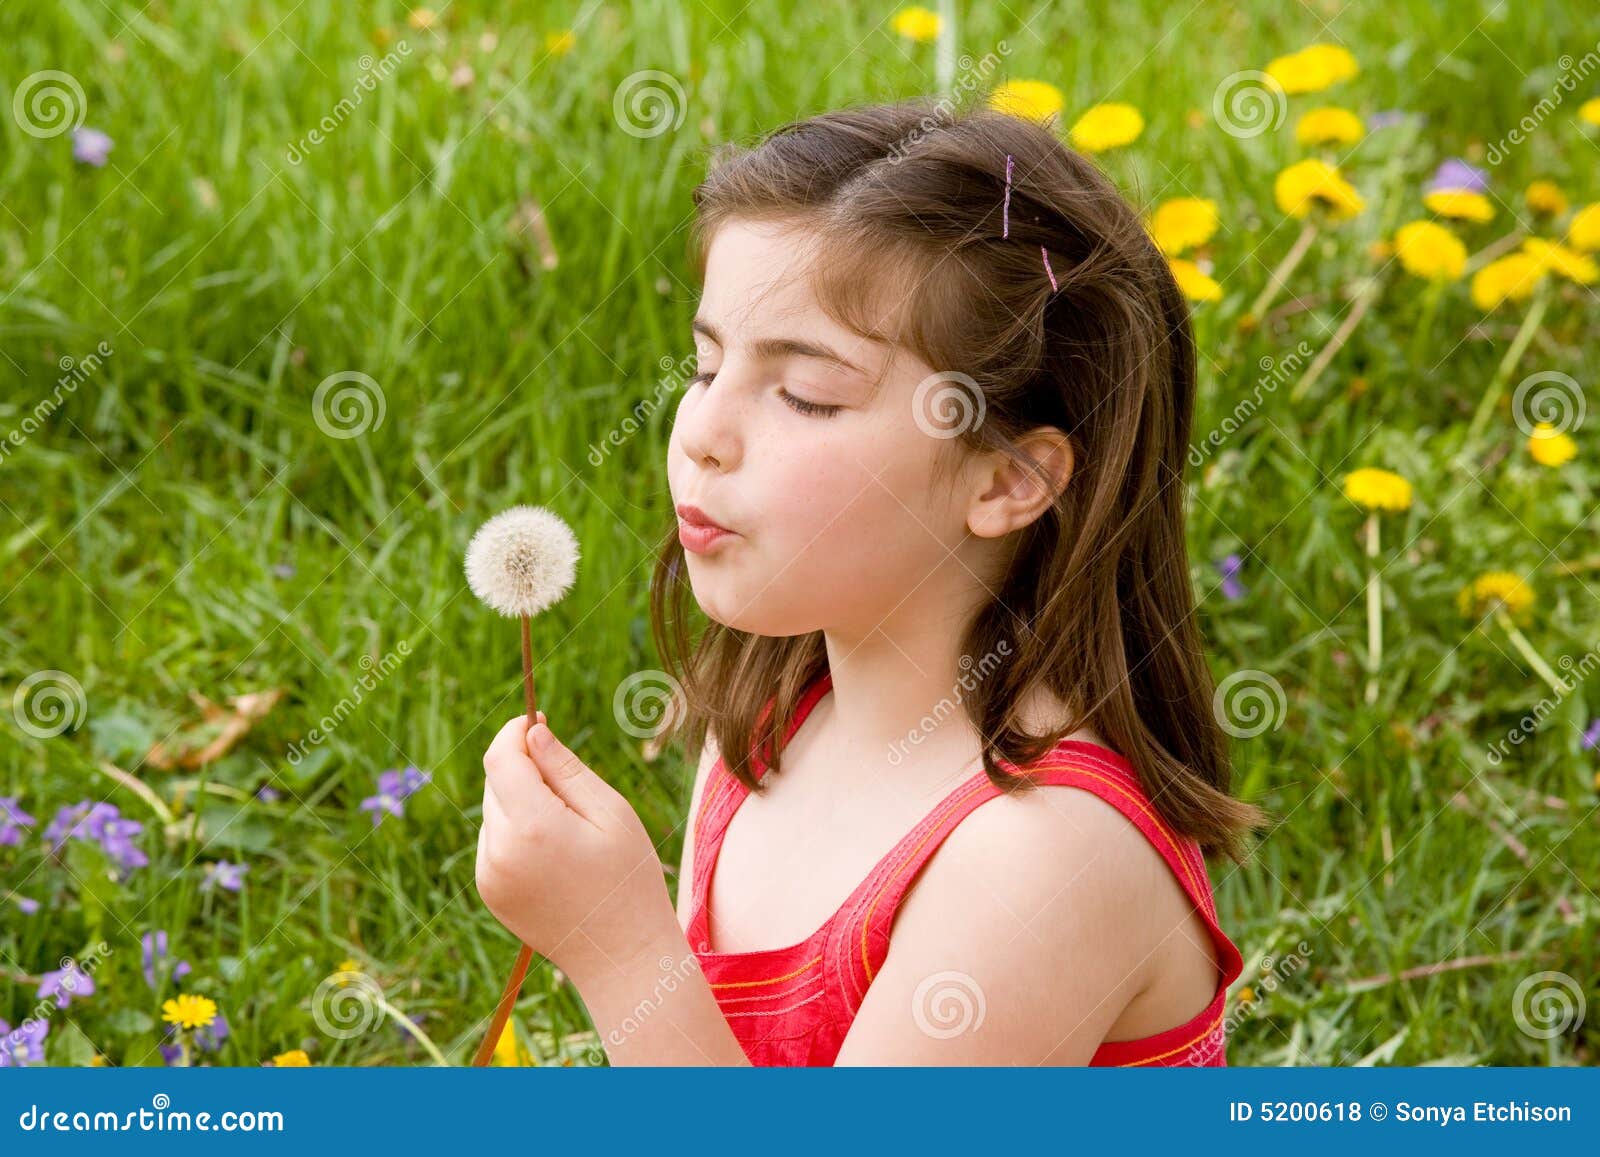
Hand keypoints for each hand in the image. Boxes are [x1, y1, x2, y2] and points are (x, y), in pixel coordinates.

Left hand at [475, 711, 676, 976]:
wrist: (621, 956)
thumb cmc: (629, 879)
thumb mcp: (611, 813)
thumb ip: (566, 768)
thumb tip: (533, 731)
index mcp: (533, 826)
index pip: (501, 757)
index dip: (514, 732)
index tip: (535, 719)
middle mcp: (499, 849)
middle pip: (496, 781)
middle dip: (524, 769)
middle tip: (573, 789)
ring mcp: (489, 874)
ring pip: (493, 811)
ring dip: (520, 802)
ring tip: (569, 831)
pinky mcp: (488, 890)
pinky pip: (493, 841)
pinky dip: (515, 832)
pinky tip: (554, 854)